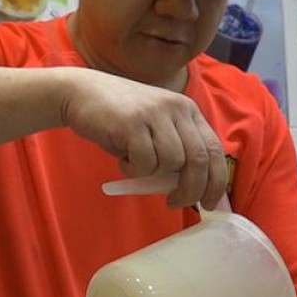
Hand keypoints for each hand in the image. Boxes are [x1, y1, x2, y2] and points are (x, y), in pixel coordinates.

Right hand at [58, 68, 226, 207]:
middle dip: (190, 189)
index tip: (208, 203)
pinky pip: (145, 162)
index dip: (215, 181)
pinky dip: (133, 170)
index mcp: (187, 110)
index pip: (214, 149)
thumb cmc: (119, 118)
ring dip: (152, 174)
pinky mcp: (133, 122)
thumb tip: (190, 190)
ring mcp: (154, 113)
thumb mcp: (155, 130)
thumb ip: (174, 152)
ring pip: (171, 162)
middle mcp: (176, 108)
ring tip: (134, 164)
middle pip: (198, 159)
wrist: (81, 93)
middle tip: (174, 202)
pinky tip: (122, 159)